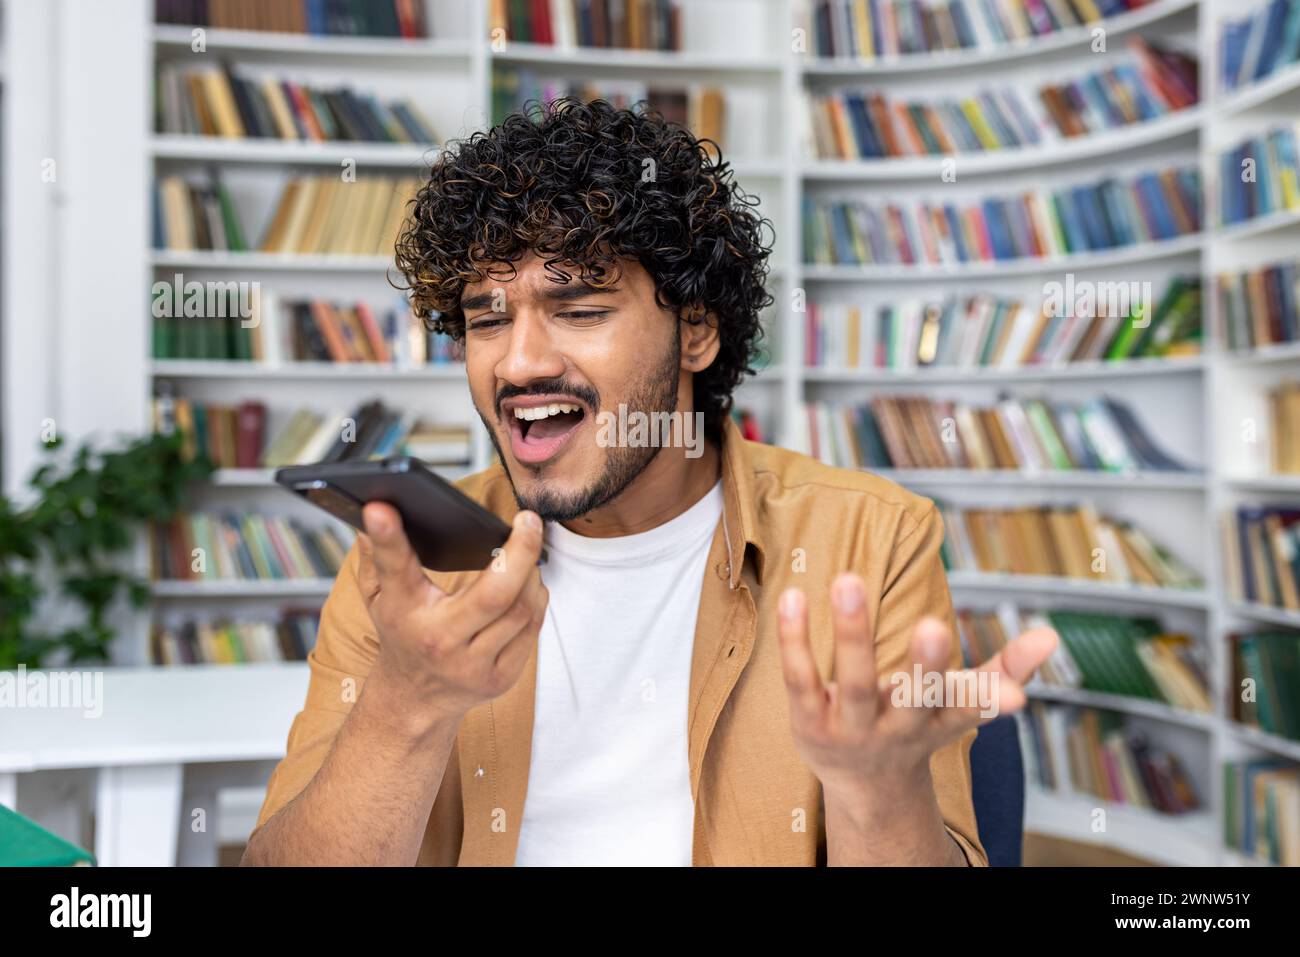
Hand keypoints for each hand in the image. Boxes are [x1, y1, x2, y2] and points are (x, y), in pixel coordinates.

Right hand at [356, 502, 548, 725]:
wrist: (413, 700)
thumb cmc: (400, 635)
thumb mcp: (377, 596)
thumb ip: (377, 554)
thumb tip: (372, 509)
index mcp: (403, 613)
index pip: (395, 569)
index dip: (387, 536)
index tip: (381, 508)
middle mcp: (439, 641)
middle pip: (495, 594)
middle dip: (521, 551)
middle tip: (528, 521)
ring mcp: (473, 666)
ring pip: (522, 610)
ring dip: (532, 575)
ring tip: (527, 553)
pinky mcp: (500, 678)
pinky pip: (531, 629)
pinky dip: (535, 600)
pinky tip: (529, 584)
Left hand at [777, 573, 1056, 796]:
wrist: (862, 784)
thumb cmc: (915, 725)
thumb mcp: (958, 705)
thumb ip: (1003, 670)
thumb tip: (1052, 636)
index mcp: (939, 720)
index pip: (968, 709)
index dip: (993, 700)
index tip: (1017, 697)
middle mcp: (899, 728)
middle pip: (914, 699)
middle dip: (926, 666)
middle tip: (934, 625)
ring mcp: (852, 727)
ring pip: (855, 684)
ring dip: (854, 633)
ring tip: (848, 579)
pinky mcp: (809, 721)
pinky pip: (801, 679)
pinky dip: (796, 640)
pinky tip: (793, 597)